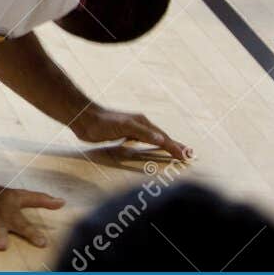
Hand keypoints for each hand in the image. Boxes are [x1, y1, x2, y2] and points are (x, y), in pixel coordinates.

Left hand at [69, 105, 192, 161]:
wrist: (83, 118)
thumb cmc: (103, 122)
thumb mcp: (125, 126)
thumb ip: (144, 133)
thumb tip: (163, 140)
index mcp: (143, 123)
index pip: (164, 138)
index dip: (176, 147)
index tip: (188, 156)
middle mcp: (140, 125)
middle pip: (162, 137)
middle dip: (175, 146)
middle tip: (190, 155)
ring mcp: (132, 130)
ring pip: (153, 139)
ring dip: (165, 146)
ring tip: (175, 152)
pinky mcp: (123, 135)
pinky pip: (142, 142)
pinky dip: (151, 146)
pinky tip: (150, 149)